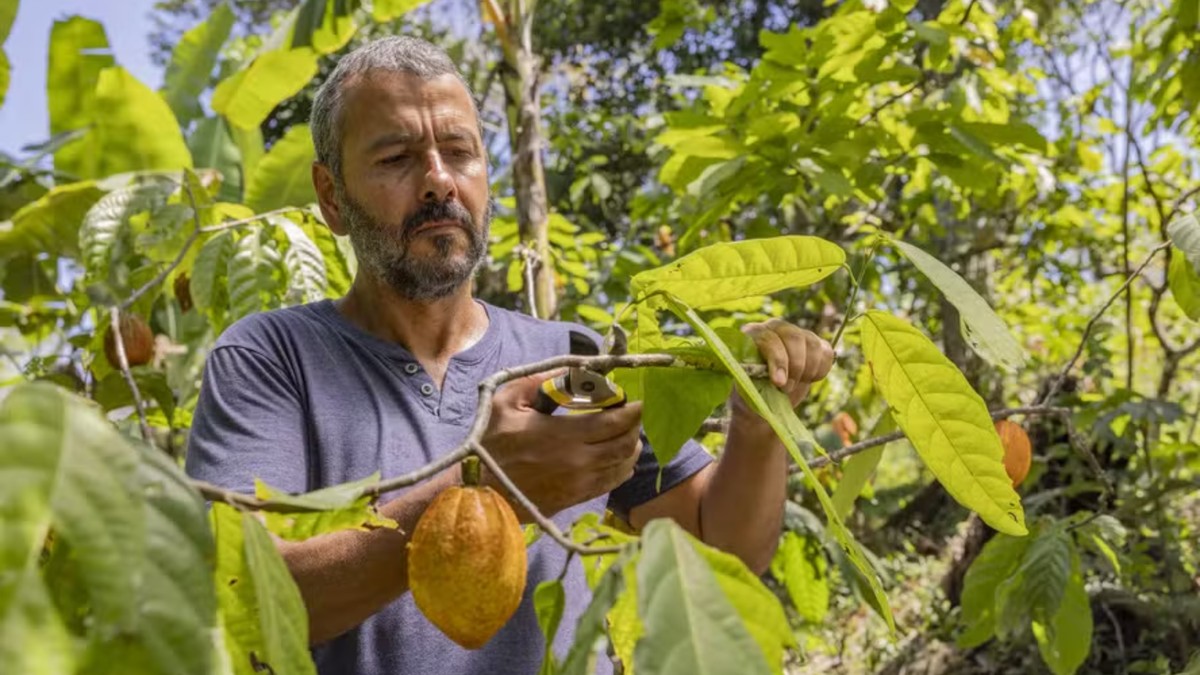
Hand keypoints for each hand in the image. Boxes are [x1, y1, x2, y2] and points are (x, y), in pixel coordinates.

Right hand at [479, 371, 642, 519]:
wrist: (480, 491)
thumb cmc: (491, 444)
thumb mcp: (506, 403)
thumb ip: (539, 381)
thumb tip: (571, 369)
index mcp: (563, 435)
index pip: (614, 422)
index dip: (632, 410)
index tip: (635, 400)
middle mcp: (578, 462)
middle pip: (625, 443)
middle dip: (634, 426)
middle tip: (632, 414)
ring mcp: (579, 484)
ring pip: (623, 465)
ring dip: (631, 447)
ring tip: (628, 433)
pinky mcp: (576, 498)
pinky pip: (611, 483)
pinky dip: (622, 467)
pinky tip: (618, 457)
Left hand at [734, 319, 834, 417]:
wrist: (765, 397)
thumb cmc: (752, 390)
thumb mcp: (747, 386)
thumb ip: (754, 378)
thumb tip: (771, 378)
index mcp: (753, 334)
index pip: (769, 339)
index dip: (777, 361)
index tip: (779, 382)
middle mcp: (775, 327)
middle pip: (793, 337)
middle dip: (794, 367)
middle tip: (786, 389)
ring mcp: (797, 333)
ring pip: (812, 344)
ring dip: (807, 371)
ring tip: (794, 386)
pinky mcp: (814, 344)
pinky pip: (826, 352)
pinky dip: (820, 370)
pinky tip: (806, 379)